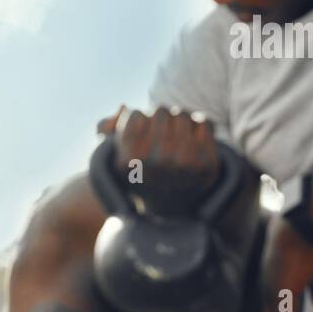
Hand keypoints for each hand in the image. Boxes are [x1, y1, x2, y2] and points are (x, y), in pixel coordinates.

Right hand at [96, 105, 219, 214]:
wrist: (168, 203)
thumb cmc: (137, 171)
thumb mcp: (112, 154)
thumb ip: (105, 129)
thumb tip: (124, 108)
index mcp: (128, 162)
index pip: (135, 115)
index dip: (136, 115)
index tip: (139, 127)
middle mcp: (155, 165)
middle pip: (160, 111)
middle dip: (159, 115)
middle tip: (159, 128)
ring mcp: (184, 165)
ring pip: (183, 115)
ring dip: (179, 118)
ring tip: (175, 132)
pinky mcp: (207, 165)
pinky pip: (205, 122)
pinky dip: (198, 124)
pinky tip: (191, 137)